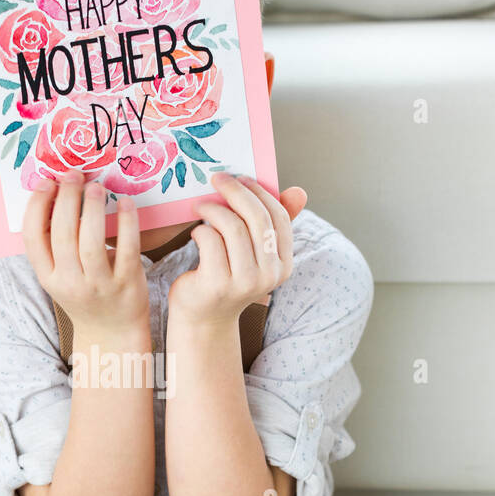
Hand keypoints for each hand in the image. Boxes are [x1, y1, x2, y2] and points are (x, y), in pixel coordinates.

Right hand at [22, 169, 148, 335]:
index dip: (37, 207)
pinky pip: (126, 248)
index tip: (46, 183)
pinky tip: (125, 202)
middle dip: (66, 198)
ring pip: (91, 241)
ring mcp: (99, 285)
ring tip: (95, 186)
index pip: (33, 238)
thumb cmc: (85, 294)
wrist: (112, 333)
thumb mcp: (60, 275)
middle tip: (73, 175)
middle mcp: (70, 282)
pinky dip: (126, 221)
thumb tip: (55, 194)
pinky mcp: (126, 283)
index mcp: (48, 277)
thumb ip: (55, 244)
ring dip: (92, 207)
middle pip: (62, 234)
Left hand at [169, 173, 306, 325]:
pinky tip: (196, 233)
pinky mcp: (218, 285)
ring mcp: (244, 282)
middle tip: (216, 179)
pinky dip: (201, 230)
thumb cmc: (227, 277)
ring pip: (233, 227)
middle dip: (235, 191)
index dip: (260, 193)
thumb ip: (272, 224)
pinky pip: (211, 241)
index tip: (240, 178)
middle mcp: (269, 275)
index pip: (279, 218)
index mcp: (284, 265)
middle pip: (257, 218)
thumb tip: (299, 191)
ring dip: (212, 209)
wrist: (203, 318)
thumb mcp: (253, 253)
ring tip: (199, 206)